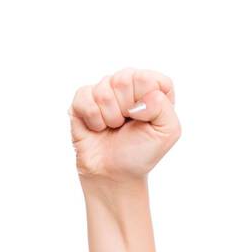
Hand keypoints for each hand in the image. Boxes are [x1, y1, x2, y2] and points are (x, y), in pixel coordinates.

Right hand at [68, 68, 179, 182]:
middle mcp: (127, 85)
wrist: (113, 173)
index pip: (151, 78)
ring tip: (113, 128)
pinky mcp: (83, 98)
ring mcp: (104, 89)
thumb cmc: (140, 152)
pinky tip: (98, 127)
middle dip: (126, 108)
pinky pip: (86, 97)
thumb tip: (140, 99)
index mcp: (150, 89)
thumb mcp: (167, 133)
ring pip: (104, 89)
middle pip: (125, 78)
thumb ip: (164, 107)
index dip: (147, 98)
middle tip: (126, 124)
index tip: (145, 118)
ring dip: (110, 117)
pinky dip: (94, 119)